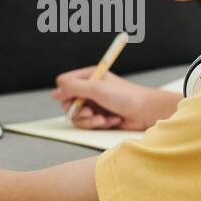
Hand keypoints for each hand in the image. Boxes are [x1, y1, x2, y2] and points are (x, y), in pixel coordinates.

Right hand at [50, 68, 179, 130]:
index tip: (75, 100)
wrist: (146, 112)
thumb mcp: (97, 88)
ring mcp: (95, 104)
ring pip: (78, 117)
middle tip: (89, 113)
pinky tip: (112, 121)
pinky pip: (89, 124)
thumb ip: (74, 88)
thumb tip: (54, 92)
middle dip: (78, 111)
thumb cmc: (126, 96)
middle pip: (68, 103)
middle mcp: (90, 90)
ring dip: (90, 120)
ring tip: (103, 119)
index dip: (66, 94)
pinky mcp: (101, 117)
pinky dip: (100, 124)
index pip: (65, 83)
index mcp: (90, 76)